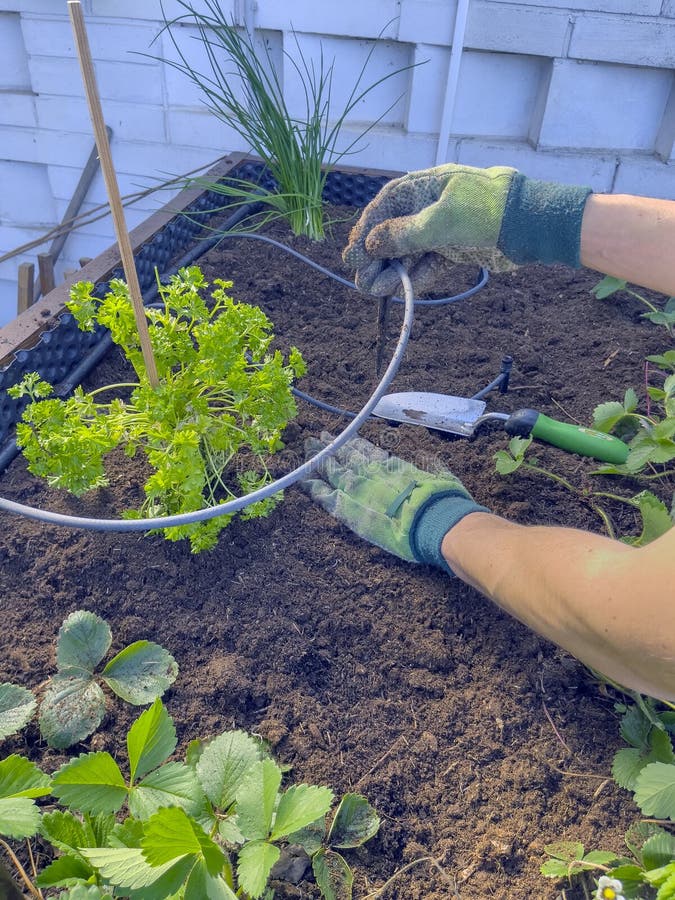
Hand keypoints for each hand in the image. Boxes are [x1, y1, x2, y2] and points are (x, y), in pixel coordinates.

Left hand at [302, 432, 487, 571]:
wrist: (433, 518)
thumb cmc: (442, 499)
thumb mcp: (440, 476)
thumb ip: (431, 467)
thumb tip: (431, 461)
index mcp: (393, 467)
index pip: (368, 453)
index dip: (355, 445)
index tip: (346, 438)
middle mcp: (372, 472)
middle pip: (346, 455)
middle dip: (332, 447)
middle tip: (318, 438)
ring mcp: (359, 488)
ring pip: (333, 470)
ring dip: (319, 460)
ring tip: (307, 450)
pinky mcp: (350, 508)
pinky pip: (326, 496)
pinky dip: (314, 487)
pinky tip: (303, 481)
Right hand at [343, 163, 591, 296]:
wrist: (529, 224)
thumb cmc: (485, 212)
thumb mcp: (441, 221)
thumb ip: (404, 234)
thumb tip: (370, 244)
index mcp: (420, 188)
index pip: (382, 210)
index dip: (364, 235)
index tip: (352, 258)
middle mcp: (426, 206)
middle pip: (390, 234)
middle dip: (374, 259)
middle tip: (362, 283)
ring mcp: (438, 228)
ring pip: (406, 252)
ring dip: (391, 272)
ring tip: (378, 292)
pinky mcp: (451, 248)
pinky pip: (425, 264)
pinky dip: (414, 277)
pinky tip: (402, 291)